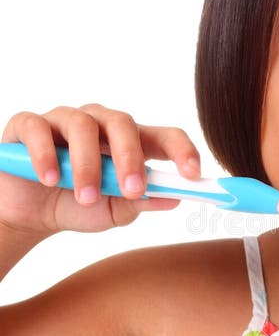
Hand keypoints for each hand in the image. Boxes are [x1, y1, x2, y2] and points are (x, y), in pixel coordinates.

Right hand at [0, 104, 200, 237]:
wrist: (28, 214)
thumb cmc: (75, 205)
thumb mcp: (112, 211)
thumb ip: (139, 203)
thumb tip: (173, 198)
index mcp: (128, 143)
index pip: (163, 137)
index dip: (182, 150)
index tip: (193, 175)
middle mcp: (99, 124)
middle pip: (124, 123)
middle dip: (131, 158)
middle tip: (132, 190)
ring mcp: (64, 121)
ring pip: (83, 126)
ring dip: (87, 165)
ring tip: (84, 196)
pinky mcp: (28, 126)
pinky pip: (39, 129)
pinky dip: (46, 155)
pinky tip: (50, 180)